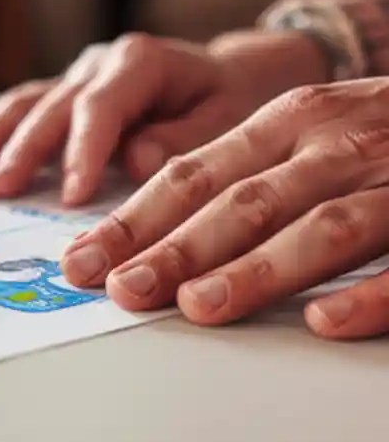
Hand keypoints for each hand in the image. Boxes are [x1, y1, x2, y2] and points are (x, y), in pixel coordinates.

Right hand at [0, 31, 328, 204]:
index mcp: (140, 62)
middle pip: (50, 107)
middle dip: (20, 151)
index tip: (72, 197)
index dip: (83, 151)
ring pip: (22, 105)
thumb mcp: (230, 118)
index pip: (101, 107)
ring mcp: (74, 76)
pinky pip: (17, 111)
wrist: (227, 76)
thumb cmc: (231, 101)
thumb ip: (184, 139)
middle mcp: (98, 63)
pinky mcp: (60, 94)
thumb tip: (136, 161)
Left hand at [62, 78, 388, 338]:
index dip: (134, 218)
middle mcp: (337, 142)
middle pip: (243, 201)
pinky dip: (369, 293)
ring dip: (256, 269)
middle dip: (175, 248)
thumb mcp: (309, 130)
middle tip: (122, 289)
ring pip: (319, 226)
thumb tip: (150, 222)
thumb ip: (243, 168)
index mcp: (292, 120)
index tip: (82, 260)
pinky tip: (324, 321)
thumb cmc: (384, 132)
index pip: (194, 174)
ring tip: (200, 307)